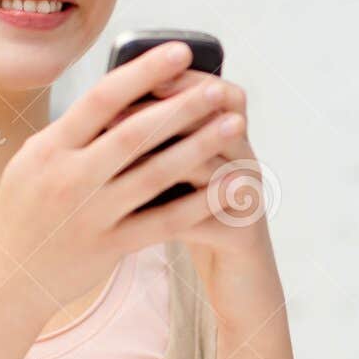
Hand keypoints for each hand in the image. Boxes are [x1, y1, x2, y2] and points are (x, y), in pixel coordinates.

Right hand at [0, 41, 245, 314]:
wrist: (9, 279)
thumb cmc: (27, 207)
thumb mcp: (34, 160)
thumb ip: (74, 129)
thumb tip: (123, 88)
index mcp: (49, 148)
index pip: (101, 98)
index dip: (143, 72)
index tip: (180, 51)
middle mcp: (69, 178)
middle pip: (135, 134)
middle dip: (182, 107)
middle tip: (219, 88)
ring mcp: (91, 215)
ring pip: (155, 175)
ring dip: (199, 147)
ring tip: (234, 125)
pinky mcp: (110, 247)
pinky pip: (163, 221)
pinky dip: (198, 202)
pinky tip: (227, 185)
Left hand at [141, 68, 283, 319]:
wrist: (242, 281)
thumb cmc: (201, 222)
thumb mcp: (184, 178)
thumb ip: (163, 146)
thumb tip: (109, 110)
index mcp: (232, 143)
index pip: (221, 93)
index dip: (182, 81)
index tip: (134, 77)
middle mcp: (246, 163)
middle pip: (219, 121)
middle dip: (167, 113)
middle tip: (117, 115)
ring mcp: (249, 198)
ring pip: (213, 166)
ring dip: (167, 159)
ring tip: (123, 159)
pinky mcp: (243, 236)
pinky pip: (207, 218)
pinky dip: (172, 212)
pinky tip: (134, 214)